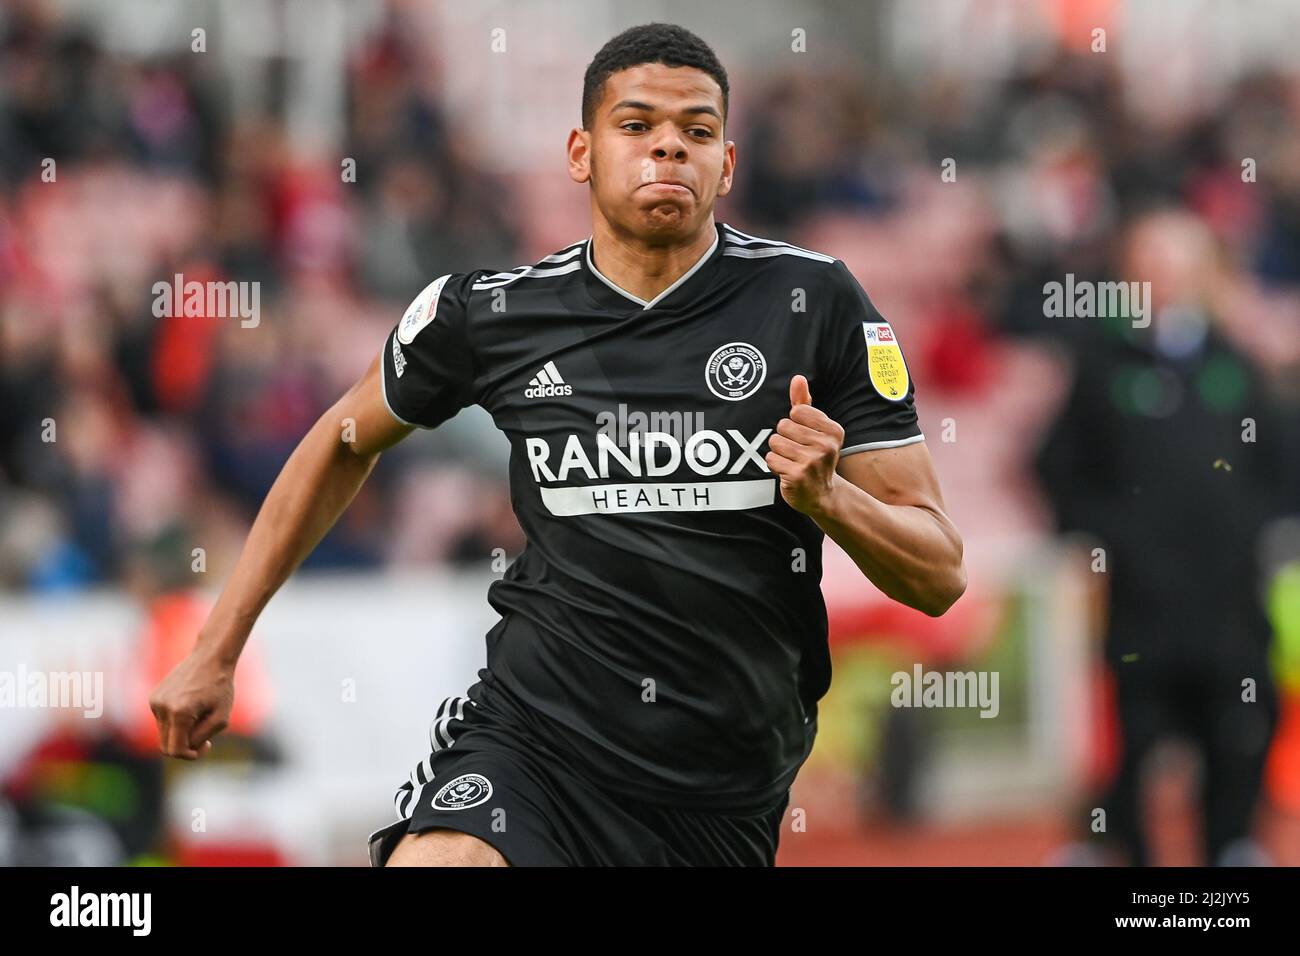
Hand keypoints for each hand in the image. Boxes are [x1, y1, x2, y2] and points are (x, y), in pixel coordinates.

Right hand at [148, 647, 234, 759]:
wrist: (210, 657)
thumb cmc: (220, 687)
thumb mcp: (222, 717)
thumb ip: (203, 737)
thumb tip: (186, 749)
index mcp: (179, 713)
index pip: (176, 750)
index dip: (191, 755)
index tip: (207, 745)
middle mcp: (162, 708)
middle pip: (167, 745)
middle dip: (185, 746)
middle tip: (205, 735)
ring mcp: (155, 702)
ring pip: (165, 733)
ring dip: (181, 731)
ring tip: (200, 714)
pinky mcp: (154, 697)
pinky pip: (163, 720)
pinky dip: (176, 720)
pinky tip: (191, 705)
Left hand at [765, 374, 844, 515]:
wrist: (821, 495)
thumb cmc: (814, 456)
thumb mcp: (814, 429)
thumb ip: (804, 403)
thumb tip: (798, 378)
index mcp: (833, 430)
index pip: (797, 411)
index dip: (794, 424)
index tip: (805, 438)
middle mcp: (826, 445)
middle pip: (783, 426)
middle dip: (784, 439)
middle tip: (797, 453)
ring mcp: (812, 462)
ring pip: (775, 442)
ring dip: (778, 453)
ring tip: (792, 462)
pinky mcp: (797, 475)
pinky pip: (771, 459)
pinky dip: (775, 465)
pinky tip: (788, 472)